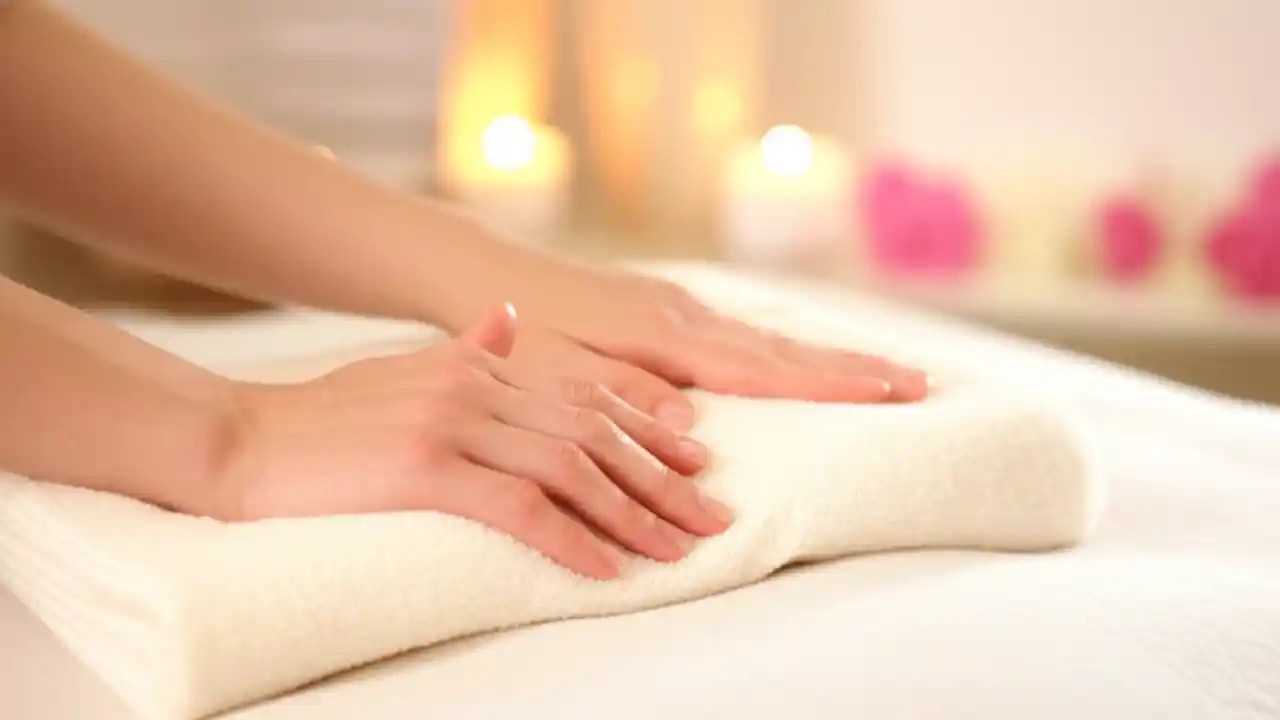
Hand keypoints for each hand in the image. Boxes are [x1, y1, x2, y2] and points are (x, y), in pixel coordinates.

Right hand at [214, 305, 732, 579]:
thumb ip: (466, 350)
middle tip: (712, 517)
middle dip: (662, 480)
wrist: (242, 440)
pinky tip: (606, 569)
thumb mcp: (404, 372)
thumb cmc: (323, 418)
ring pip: (570, 469)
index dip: (649, 431)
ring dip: (632, 515)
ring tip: (676, 551)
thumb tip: (508, 323)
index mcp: (479, 363)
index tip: (695, 465)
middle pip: (594, 433)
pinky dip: (571, 539)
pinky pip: (520, 508)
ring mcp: (452, 423)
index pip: (586, 396)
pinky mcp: (425, 468)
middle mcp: (477, 384)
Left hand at [494, 265, 928, 431]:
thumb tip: (691, 424)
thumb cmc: (523, 335)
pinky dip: (787, 348)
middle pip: (786, 349)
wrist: (490, 275)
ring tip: (886, 371)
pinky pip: (744, 333)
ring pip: (771, 338)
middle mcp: (687, 316)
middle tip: (922, 382)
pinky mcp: (668, 306)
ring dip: (829, 357)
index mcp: (668, 338)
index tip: (894, 390)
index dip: (832, 384)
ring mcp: (681, 306)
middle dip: (855, 368)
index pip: (766, 369)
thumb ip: (623, 398)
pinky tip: (802, 355)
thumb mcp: (560, 375)